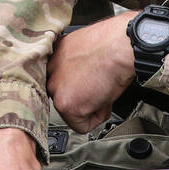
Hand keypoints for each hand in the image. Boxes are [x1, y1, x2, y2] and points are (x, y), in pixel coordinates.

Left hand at [47, 11, 137, 132]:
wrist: (118, 46)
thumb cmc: (111, 43)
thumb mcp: (86, 51)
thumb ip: (76, 65)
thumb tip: (82, 78)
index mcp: (54, 55)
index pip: (61, 81)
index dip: (80, 86)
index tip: (89, 84)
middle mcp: (49, 72)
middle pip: (65, 97)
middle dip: (84, 97)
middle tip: (100, 86)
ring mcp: (55, 89)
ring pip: (72, 113)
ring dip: (91, 107)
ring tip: (103, 88)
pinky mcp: (65, 104)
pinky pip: (82, 126)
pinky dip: (98, 118)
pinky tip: (104, 98)